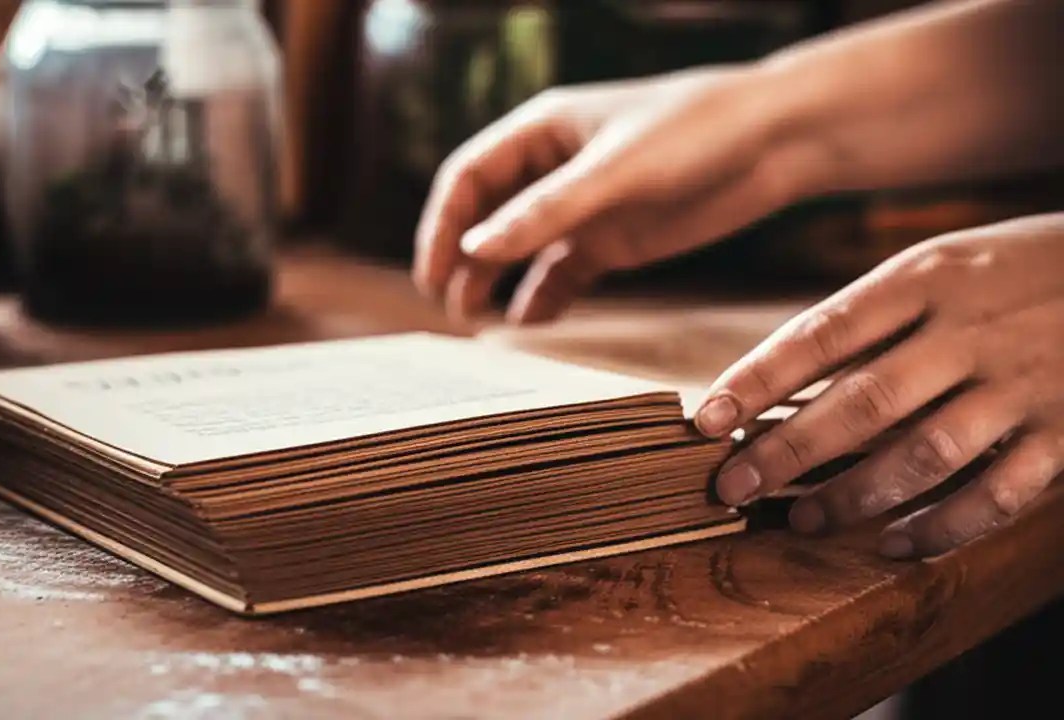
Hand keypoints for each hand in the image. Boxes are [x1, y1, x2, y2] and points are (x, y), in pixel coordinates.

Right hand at [413, 65, 823, 323]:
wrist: (774, 141)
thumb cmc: (694, 133)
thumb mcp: (614, 174)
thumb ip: (543, 213)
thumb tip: (472, 249)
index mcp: (542, 131)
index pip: (468, 177)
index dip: (442, 225)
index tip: (435, 274)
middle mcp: (554, 169)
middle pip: (486, 217)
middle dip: (463, 260)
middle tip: (451, 307)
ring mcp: (584, 206)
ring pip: (520, 249)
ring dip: (496, 282)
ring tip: (479, 323)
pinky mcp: (614, 237)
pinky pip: (562, 271)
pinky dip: (542, 296)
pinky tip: (530, 322)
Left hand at [695, 214, 1063, 557]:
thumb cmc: (1013, 271)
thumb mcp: (942, 264)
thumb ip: (870, 319)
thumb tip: (774, 381)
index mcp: (926, 279)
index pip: (822, 333)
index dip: (758, 379)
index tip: (705, 420)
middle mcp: (969, 331)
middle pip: (864, 402)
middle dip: (788, 452)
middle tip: (730, 487)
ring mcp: (1022, 384)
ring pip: (925, 455)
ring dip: (853, 496)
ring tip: (799, 520)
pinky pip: (998, 495)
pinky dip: (941, 527)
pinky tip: (892, 544)